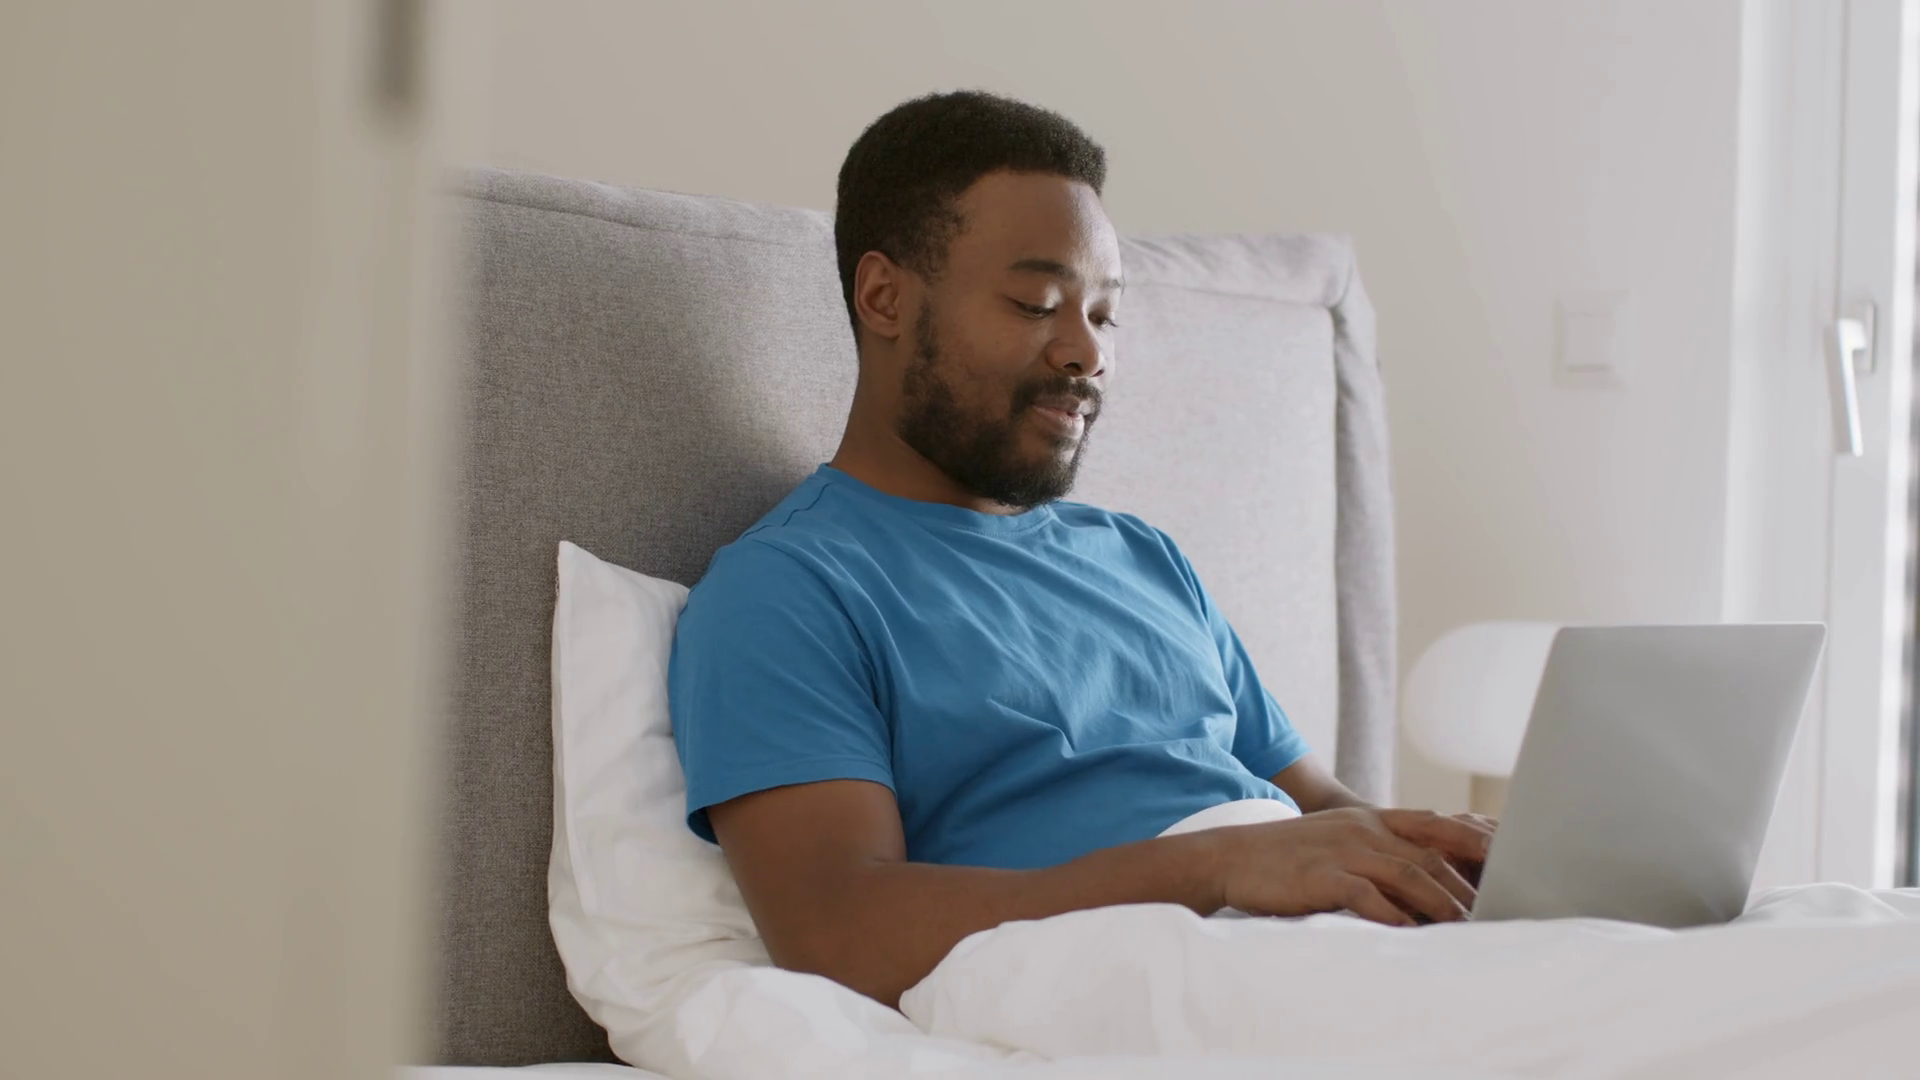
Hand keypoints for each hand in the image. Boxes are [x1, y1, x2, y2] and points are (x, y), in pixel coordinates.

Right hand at [1210, 807, 1494, 925]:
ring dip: (1440, 903)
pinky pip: (1362, 893)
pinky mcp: (1319, 874)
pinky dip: (1389, 912)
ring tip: (1467, 927)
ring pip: (1405, 873)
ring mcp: (1341, 850)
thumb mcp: (1340, 840)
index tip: (1513, 860)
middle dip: (1469, 882)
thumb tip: (1426, 882)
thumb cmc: (1291, 857)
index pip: (1437, 826)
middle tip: (1501, 908)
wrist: (1232, 855)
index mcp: (1372, 819)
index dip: (1477, 842)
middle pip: (1430, 854)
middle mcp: (1363, 830)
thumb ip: (1381, 851)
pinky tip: (1408, 930)